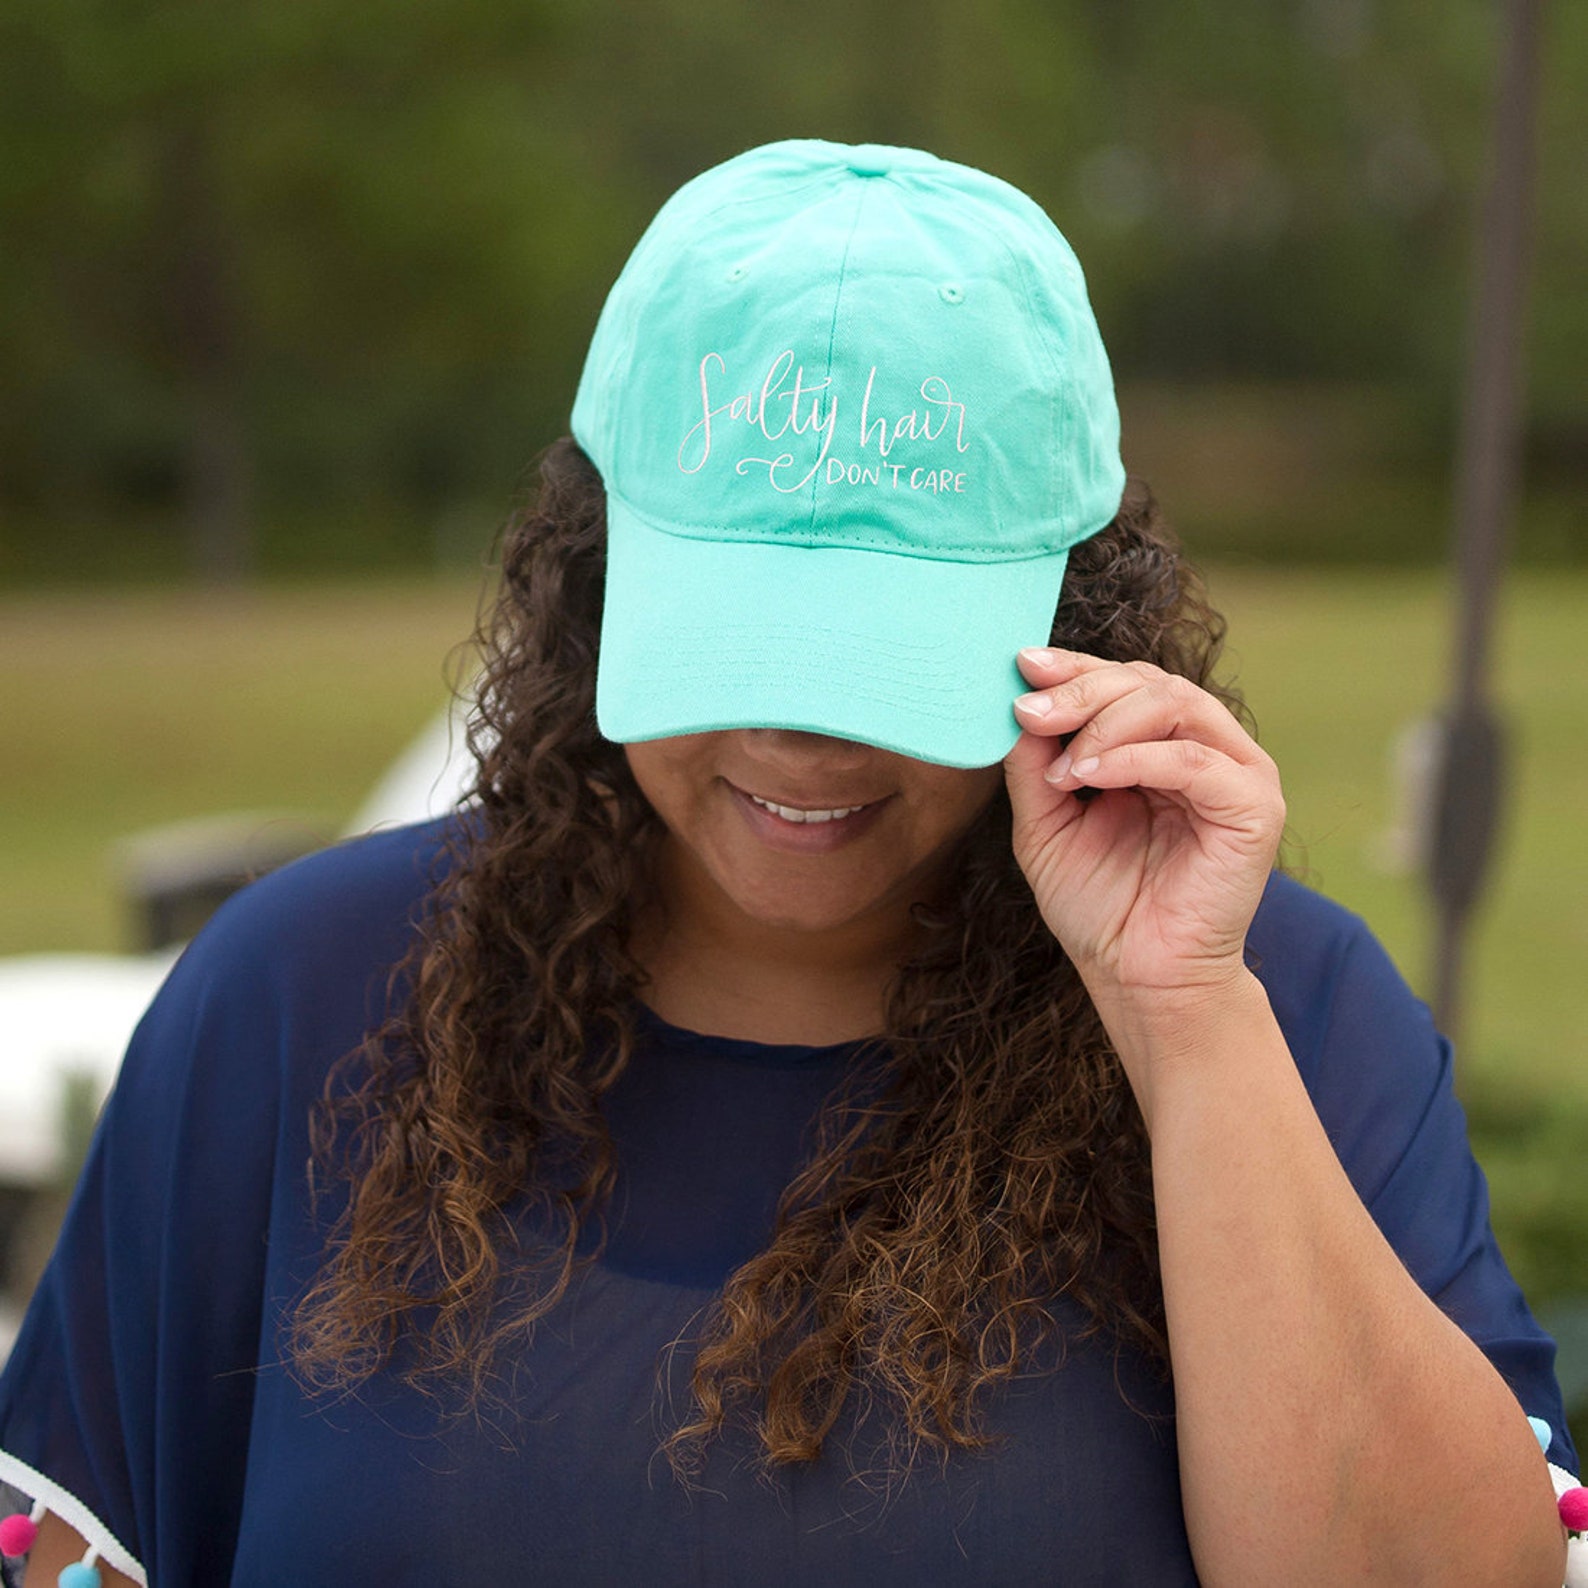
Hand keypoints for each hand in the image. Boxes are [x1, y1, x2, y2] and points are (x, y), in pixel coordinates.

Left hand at [1004, 648, 1284, 1010]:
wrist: (1138, 976)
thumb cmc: (1099, 906)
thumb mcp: (1045, 825)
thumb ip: (1033, 765)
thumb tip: (1019, 705)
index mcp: (1162, 746)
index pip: (1125, 681)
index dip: (1075, 667)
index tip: (1022, 664)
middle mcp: (1206, 750)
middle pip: (1150, 680)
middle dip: (1082, 689)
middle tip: (1030, 710)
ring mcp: (1236, 774)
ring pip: (1176, 704)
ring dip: (1105, 722)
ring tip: (1062, 766)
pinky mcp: (1253, 808)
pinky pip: (1194, 760)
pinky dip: (1134, 758)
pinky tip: (1089, 775)